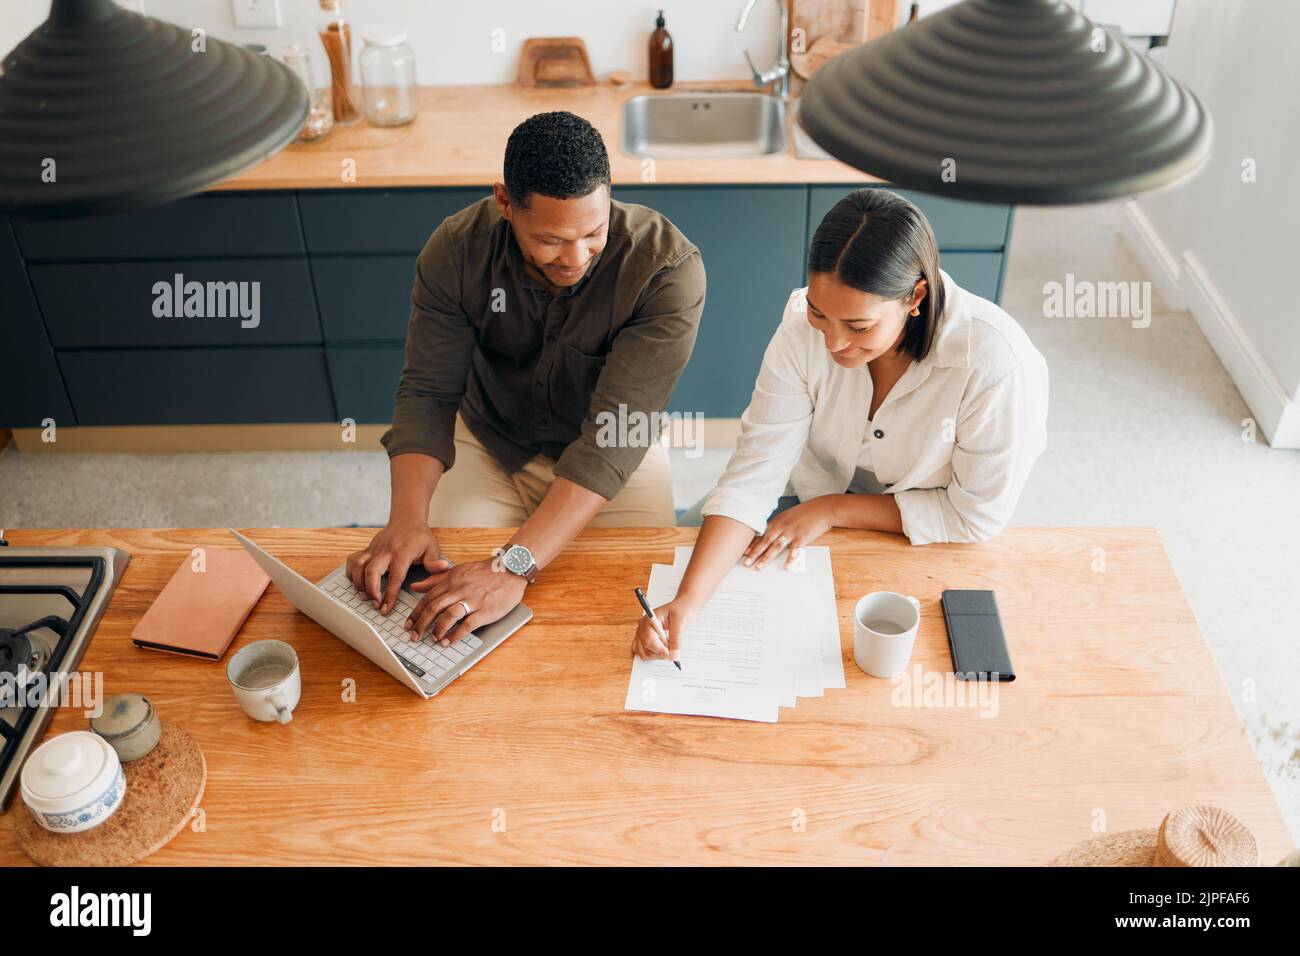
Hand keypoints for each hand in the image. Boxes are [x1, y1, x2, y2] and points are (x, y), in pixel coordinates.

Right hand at [346, 520, 449, 615]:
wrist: (406, 519)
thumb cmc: (419, 536)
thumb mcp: (432, 547)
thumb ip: (434, 561)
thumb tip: (442, 568)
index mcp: (402, 553)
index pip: (395, 577)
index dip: (390, 595)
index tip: (386, 608)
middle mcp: (385, 551)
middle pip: (371, 571)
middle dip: (371, 590)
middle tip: (375, 604)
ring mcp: (374, 549)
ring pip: (358, 566)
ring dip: (359, 583)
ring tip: (365, 596)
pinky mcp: (367, 549)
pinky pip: (353, 560)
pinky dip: (351, 572)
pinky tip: (356, 582)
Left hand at [406, 558, 526, 645]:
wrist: (509, 569)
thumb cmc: (484, 572)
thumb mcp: (457, 570)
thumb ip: (435, 579)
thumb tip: (415, 586)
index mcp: (451, 581)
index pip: (428, 598)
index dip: (416, 613)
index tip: (409, 624)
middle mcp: (459, 590)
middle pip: (434, 608)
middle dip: (422, 624)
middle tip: (415, 636)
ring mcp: (473, 601)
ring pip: (449, 616)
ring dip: (438, 630)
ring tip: (433, 639)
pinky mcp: (485, 610)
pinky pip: (468, 624)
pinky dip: (457, 634)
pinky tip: (450, 641)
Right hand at [631, 598, 697, 661]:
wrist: (683, 607)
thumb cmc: (681, 610)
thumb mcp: (681, 622)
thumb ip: (676, 638)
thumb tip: (674, 653)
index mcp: (650, 619)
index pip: (649, 640)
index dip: (660, 650)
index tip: (672, 654)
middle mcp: (643, 626)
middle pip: (645, 648)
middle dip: (660, 654)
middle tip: (674, 653)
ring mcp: (643, 633)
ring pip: (643, 653)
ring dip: (657, 656)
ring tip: (669, 650)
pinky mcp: (646, 639)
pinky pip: (644, 652)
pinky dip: (653, 655)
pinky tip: (664, 651)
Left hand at [743, 496, 839, 569]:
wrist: (822, 509)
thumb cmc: (805, 513)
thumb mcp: (788, 516)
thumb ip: (778, 525)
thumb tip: (768, 534)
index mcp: (777, 522)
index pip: (761, 535)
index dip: (752, 544)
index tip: (743, 553)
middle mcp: (782, 527)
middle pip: (765, 542)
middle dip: (754, 553)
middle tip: (746, 563)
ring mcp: (791, 533)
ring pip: (776, 547)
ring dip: (766, 558)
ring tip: (759, 567)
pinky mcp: (802, 538)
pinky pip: (794, 550)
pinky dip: (790, 559)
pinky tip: (786, 567)